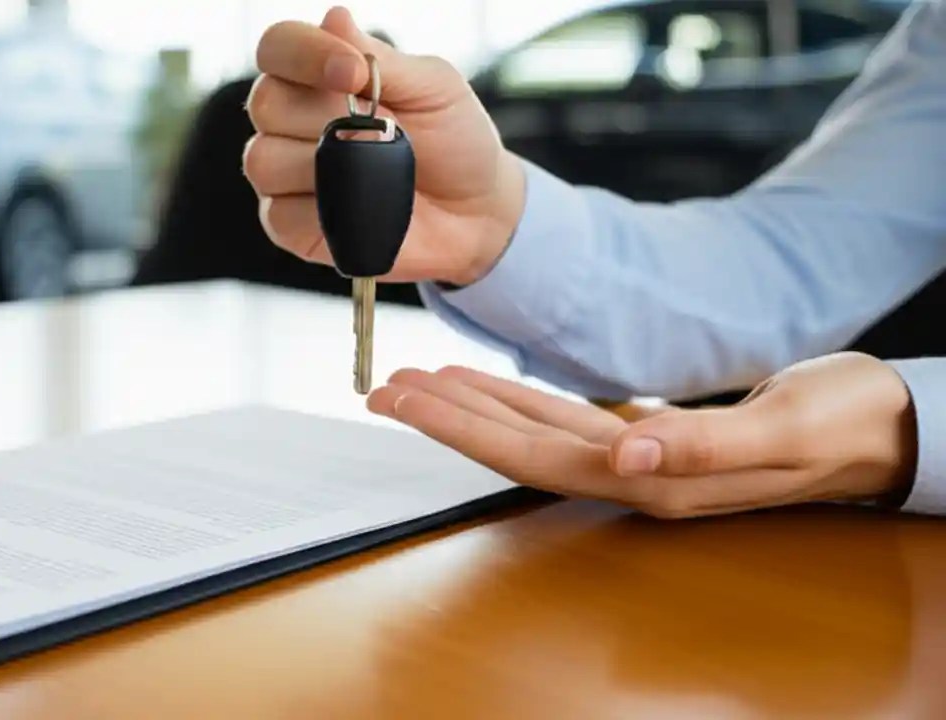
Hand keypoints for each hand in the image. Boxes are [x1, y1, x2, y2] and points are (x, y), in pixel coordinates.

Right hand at [245, 6, 524, 286]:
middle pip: (265, 103)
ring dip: (329, 167)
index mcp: (319, 75)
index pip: (277, 47)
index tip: (352, 73)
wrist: (476, 211)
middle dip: (324, 116)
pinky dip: (328, 211)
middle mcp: (292, 121)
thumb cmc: (453, 141)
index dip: (304, 54)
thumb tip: (334, 19)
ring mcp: (286, 175)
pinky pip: (282, 216)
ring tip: (377, 172)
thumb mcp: (432, 87)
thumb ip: (380, 59)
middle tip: (381, 132)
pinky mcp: (291, 226)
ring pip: (264, 161)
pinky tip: (363, 207)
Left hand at [367, 353, 917, 518]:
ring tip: (418, 381)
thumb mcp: (782, 430)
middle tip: (384, 386)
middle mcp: (633, 474)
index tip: (406, 399)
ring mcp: (638, 457)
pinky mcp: (651, 434)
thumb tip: (626, 454)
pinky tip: (491, 387)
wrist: (882, 428)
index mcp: (653, 480)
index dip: (463, 431)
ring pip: (535, 430)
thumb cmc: (844, 425)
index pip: (532, 457)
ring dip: (474, 407)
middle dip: (446, 418)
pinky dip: (521, 400)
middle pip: (516, 447)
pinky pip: (567, 417)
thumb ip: (702, 447)